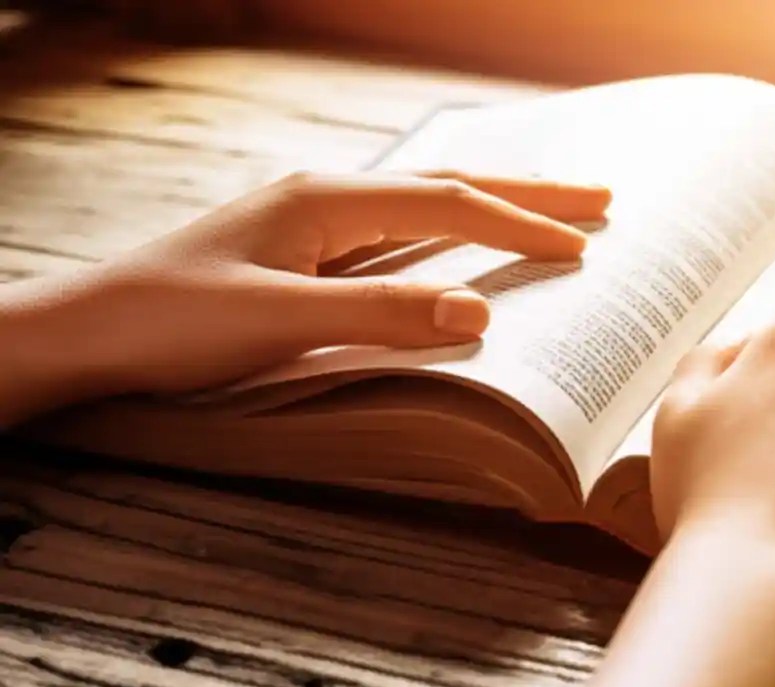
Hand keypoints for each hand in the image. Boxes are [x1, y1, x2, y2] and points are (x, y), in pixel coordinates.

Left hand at [0, 171, 610, 425]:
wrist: (91, 331)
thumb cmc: (173, 325)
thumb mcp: (279, 323)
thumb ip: (380, 315)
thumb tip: (479, 312)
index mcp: (328, 203)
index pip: (450, 206)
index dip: (521, 227)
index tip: (584, 248)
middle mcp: (327, 199)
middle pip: (450, 185)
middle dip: (529, 195)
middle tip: (601, 201)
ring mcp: (314, 222)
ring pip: (426, 205)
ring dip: (494, 207)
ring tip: (551, 215)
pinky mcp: (303, 251)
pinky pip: (398, 233)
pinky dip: (449, 233)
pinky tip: (462, 243)